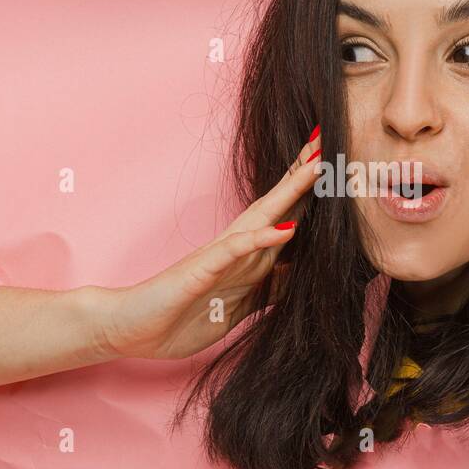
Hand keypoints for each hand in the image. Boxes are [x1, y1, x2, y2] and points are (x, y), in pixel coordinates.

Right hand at [95, 129, 321, 360]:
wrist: (131, 329)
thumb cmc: (181, 317)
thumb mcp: (240, 307)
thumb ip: (270, 290)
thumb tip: (301, 277)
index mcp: (247, 257)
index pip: (285, 217)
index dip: (310, 195)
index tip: (337, 167)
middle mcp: (236, 248)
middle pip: (278, 204)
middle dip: (304, 175)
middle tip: (330, 139)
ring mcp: (219, 255)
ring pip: (261, 217)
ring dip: (290, 192)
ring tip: (316, 165)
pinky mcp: (201, 270)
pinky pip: (235, 251)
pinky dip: (261, 239)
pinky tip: (285, 228)